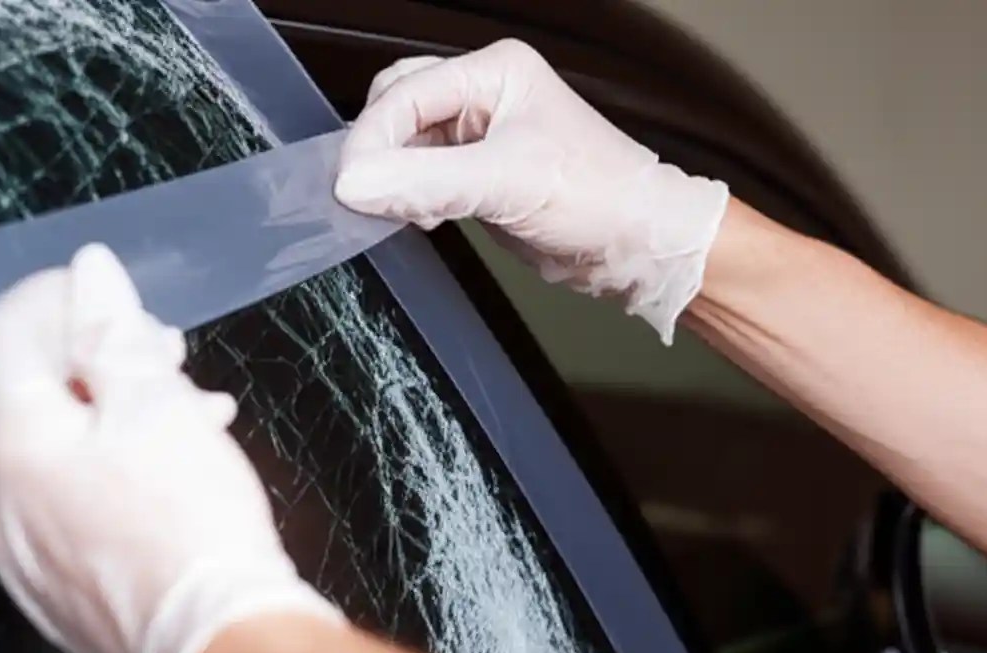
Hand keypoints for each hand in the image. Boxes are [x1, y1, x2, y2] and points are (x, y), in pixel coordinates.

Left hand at [0, 244, 340, 652]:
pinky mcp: (55, 582)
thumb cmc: (193, 527)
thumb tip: (92, 274)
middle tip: (171, 355)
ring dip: (123, 414)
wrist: (217, 643)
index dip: (59, 296)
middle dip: (105, 359)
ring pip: (63, 448)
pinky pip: (73, 501)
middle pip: (38, 394)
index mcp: (17, 444)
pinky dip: (118, 469)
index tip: (110, 290)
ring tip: (194, 415)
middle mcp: (0, 497)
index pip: (6, 335)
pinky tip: (178, 469)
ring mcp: (22, 546)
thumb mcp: (160, 405)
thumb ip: (116, 334)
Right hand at [334, 38, 728, 343]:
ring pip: (408, 146)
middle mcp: (485, 96)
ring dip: (396, 178)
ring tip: (404, 209)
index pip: (405, 92)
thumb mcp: (507, 182)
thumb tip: (355, 183)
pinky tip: (423, 217)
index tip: (350, 183)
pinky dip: (412, 197)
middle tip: (372, 194)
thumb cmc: (600, 196)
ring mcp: (481, 136)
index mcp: (495, 73)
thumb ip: (426, 181)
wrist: (636, 245)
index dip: (372, 137)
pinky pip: (424, 177)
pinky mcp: (479, 175)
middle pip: (399, 110)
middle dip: (382, 152)